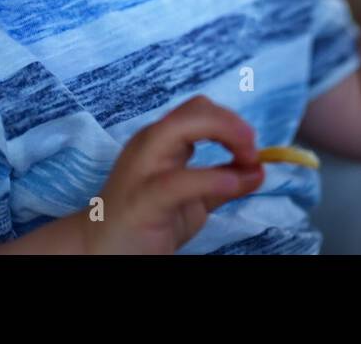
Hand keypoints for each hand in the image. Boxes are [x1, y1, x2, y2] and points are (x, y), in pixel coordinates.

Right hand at [81, 95, 265, 254]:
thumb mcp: (193, 200)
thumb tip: (260, 169)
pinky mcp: (142, 200)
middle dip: (232, 123)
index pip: (201, 110)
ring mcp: (143, 169)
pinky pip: (177, 181)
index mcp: (162, 141)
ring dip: (223, 134)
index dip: (233, 123)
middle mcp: (150, 145)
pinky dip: (209, 178)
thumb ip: (223, 182)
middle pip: (195, 110)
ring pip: (180, 129)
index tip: (252, 151)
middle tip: (252, 150)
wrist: (100, 251)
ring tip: (247, 158)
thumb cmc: (145, 222)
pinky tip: (231, 184)